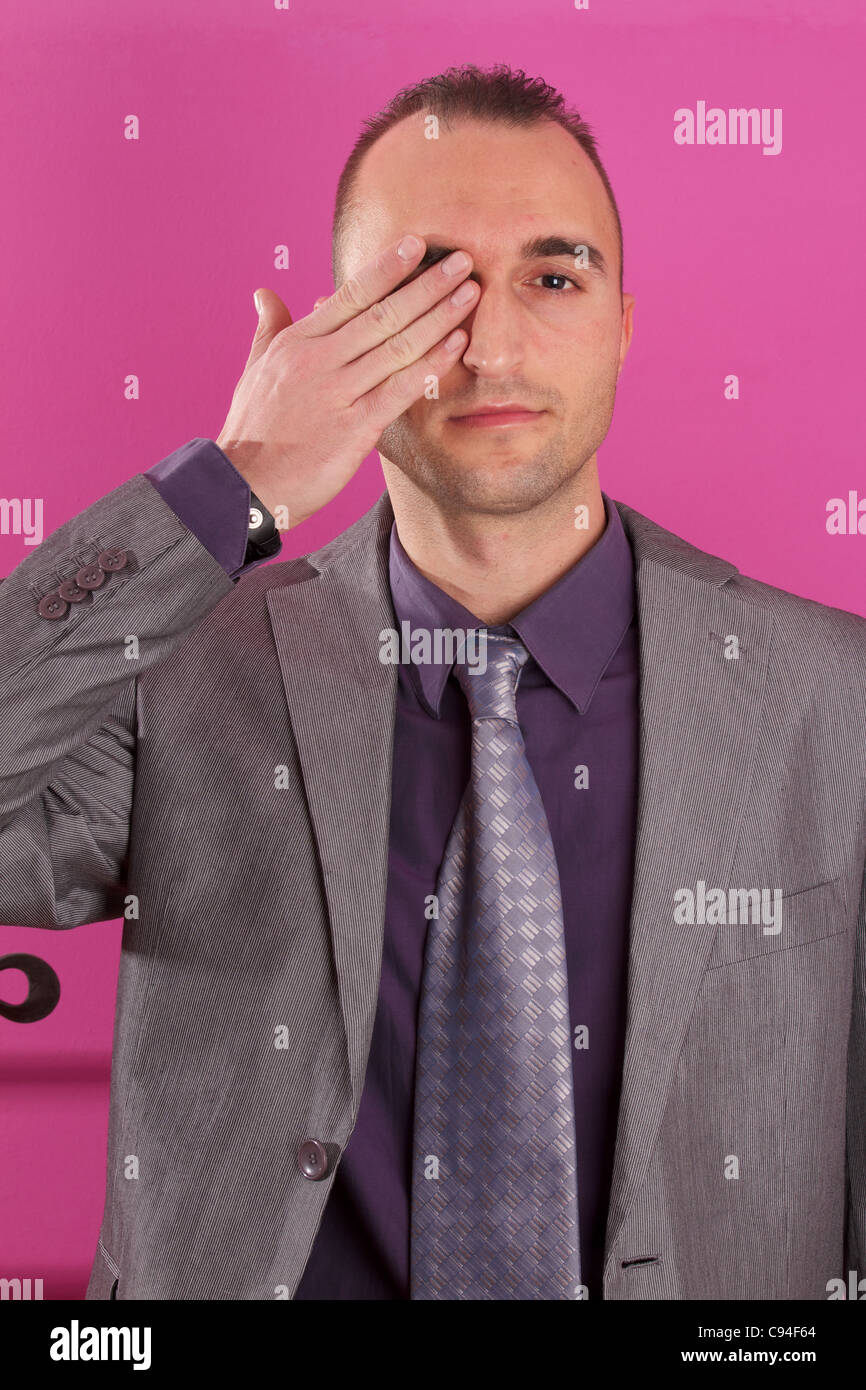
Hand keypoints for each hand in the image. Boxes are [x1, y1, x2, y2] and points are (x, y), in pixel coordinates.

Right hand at [215, 234, 478, 528]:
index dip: (387, 267)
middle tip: (462, 260)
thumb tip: (265, 293)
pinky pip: (400, 390)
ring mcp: (337, 393)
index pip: (350, 294)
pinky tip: (456, 345)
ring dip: (437, 317)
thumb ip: (270, 328)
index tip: (417, 244)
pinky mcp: (354, 429)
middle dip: (426, 284)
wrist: (243, 484)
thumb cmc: (252, 429)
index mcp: (298, 341)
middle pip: (381, 313)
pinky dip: (430, 364)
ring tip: (470, 292)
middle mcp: (318, 360)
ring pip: (396, 345)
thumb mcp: (256, 370)